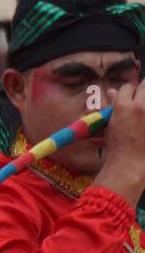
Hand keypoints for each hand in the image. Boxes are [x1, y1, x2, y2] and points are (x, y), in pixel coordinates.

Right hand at [94, 80, 144, 202]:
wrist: (131, 166)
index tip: (128, 101)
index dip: (127, 93)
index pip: (126, 87)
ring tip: (142, 114)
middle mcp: (139, 106)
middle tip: (140, 104)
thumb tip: (112, 92)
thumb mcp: (111, 126)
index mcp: (122, 107)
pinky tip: (144, 123)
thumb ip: (113, 106)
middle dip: (142, 91)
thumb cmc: (117, 148)